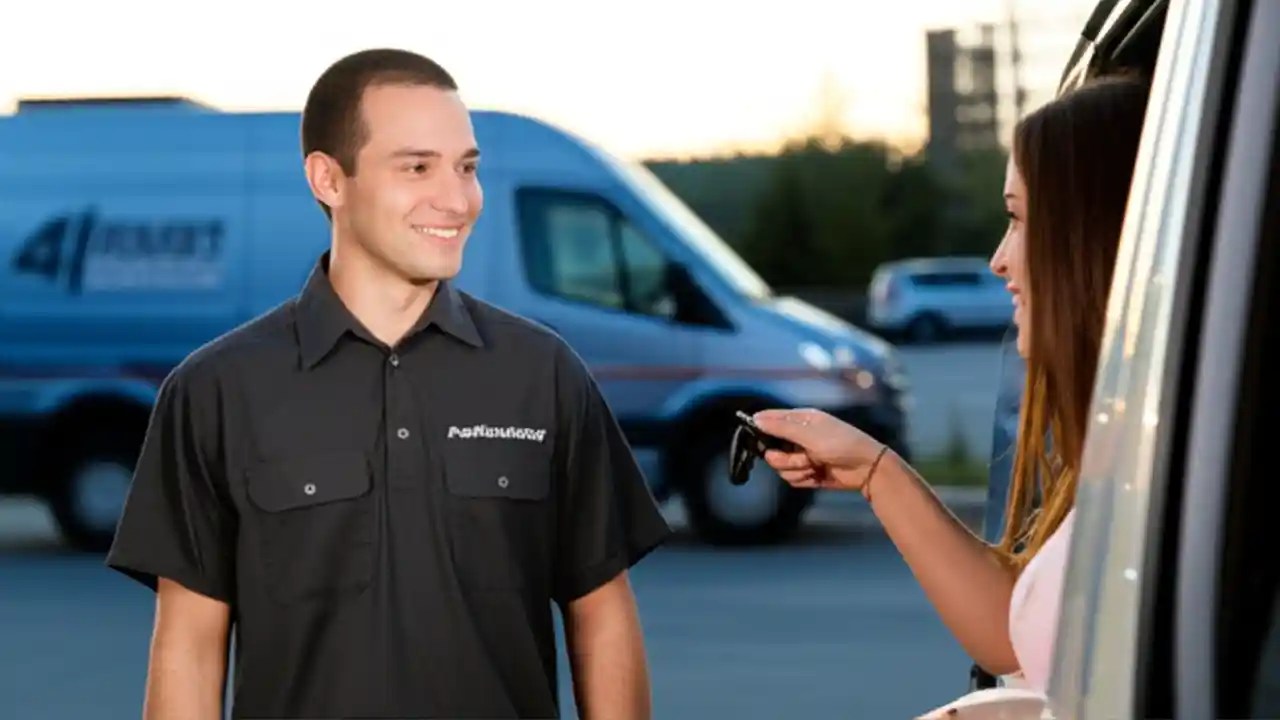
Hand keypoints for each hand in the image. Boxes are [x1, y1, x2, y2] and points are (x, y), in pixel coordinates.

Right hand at [751, 408, 889, 493]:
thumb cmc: (842, 443)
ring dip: (796, 469)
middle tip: (801, 458)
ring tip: (815, 466)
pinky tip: (818, 475)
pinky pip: (791, 479)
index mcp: (800, 420)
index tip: (751, 434)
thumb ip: (781, 427)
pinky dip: (803, 479)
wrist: (866, 468)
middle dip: (784, 458)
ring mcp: (802, 456)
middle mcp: (798, 437)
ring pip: (780, 467)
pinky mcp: (807, 473)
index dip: (760, 427)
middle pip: (771, 449)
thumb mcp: (810, 433)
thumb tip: (756, 419)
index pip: (771, 419)